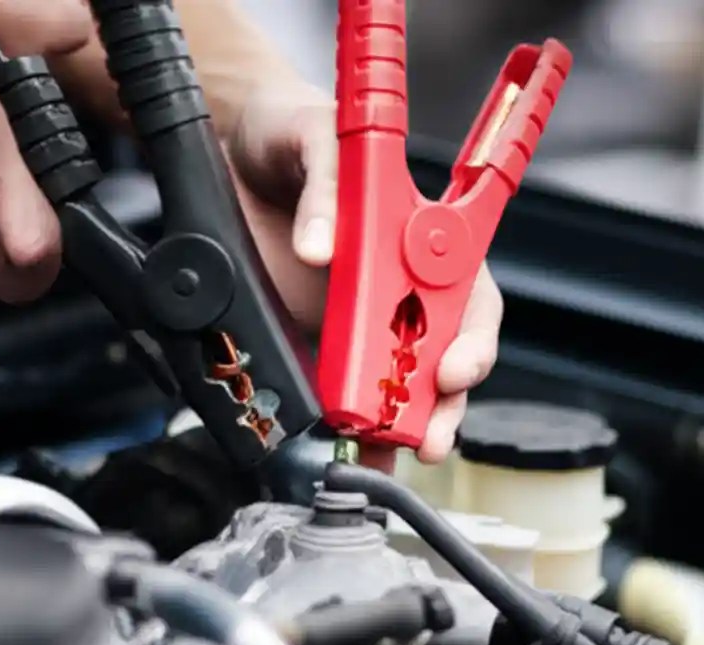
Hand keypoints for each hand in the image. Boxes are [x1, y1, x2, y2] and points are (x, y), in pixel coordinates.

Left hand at [225, 81, 503, 462]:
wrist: (232, 146)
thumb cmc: (292, 129)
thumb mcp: (315, 137)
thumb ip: (325, 188)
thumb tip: (321, 249)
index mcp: (418, 238)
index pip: (468, 297)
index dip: (471, 339)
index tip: (450, 368)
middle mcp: (394, 285)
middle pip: (439, 358)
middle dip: (442, 405)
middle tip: (427, 437)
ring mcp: (353, 317)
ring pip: (394, 386)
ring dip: (397, 427)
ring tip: (384, 456)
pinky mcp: (310, 338)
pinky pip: (334, 390)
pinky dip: (343, 429)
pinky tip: (341, 455)